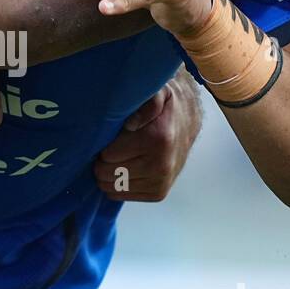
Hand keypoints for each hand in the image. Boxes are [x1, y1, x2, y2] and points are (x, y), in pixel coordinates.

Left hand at [94, 73, 201, 201]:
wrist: (187, 121)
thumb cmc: (165, 106)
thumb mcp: (157, 92)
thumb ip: (146, 103)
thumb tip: (131, 124)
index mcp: (157, 140)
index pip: (107, 155)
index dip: (102, 145)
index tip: (108, 137)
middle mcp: (161, 166)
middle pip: (107, 174)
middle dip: (102, 161)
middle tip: (109, 148)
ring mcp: (160, 183)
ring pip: (112, 188)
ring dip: (108, 174)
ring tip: (116, 157)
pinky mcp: (158, 194)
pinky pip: (122, 196)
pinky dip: (117, 184)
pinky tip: (124, 168)